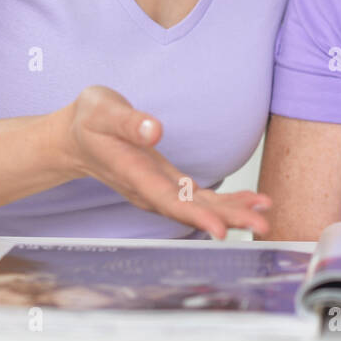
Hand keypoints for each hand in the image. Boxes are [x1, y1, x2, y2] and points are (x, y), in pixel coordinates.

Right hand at [54, 85, 269, 239]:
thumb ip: (128, 121)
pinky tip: (251, 202)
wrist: (75, 137)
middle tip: (262, 224)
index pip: (167, 200)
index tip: (220, 229)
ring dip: (233, 213)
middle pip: (191, 210)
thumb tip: (155, 130)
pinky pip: (200, 198)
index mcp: (133, 173)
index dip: (195, 216)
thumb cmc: (89, 121)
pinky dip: (226, 202)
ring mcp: (159, 189)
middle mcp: (148, 189)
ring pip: (199, 207)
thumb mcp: (102, 111)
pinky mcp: (168, 183)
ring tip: (266, 213)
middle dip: (227, 219)